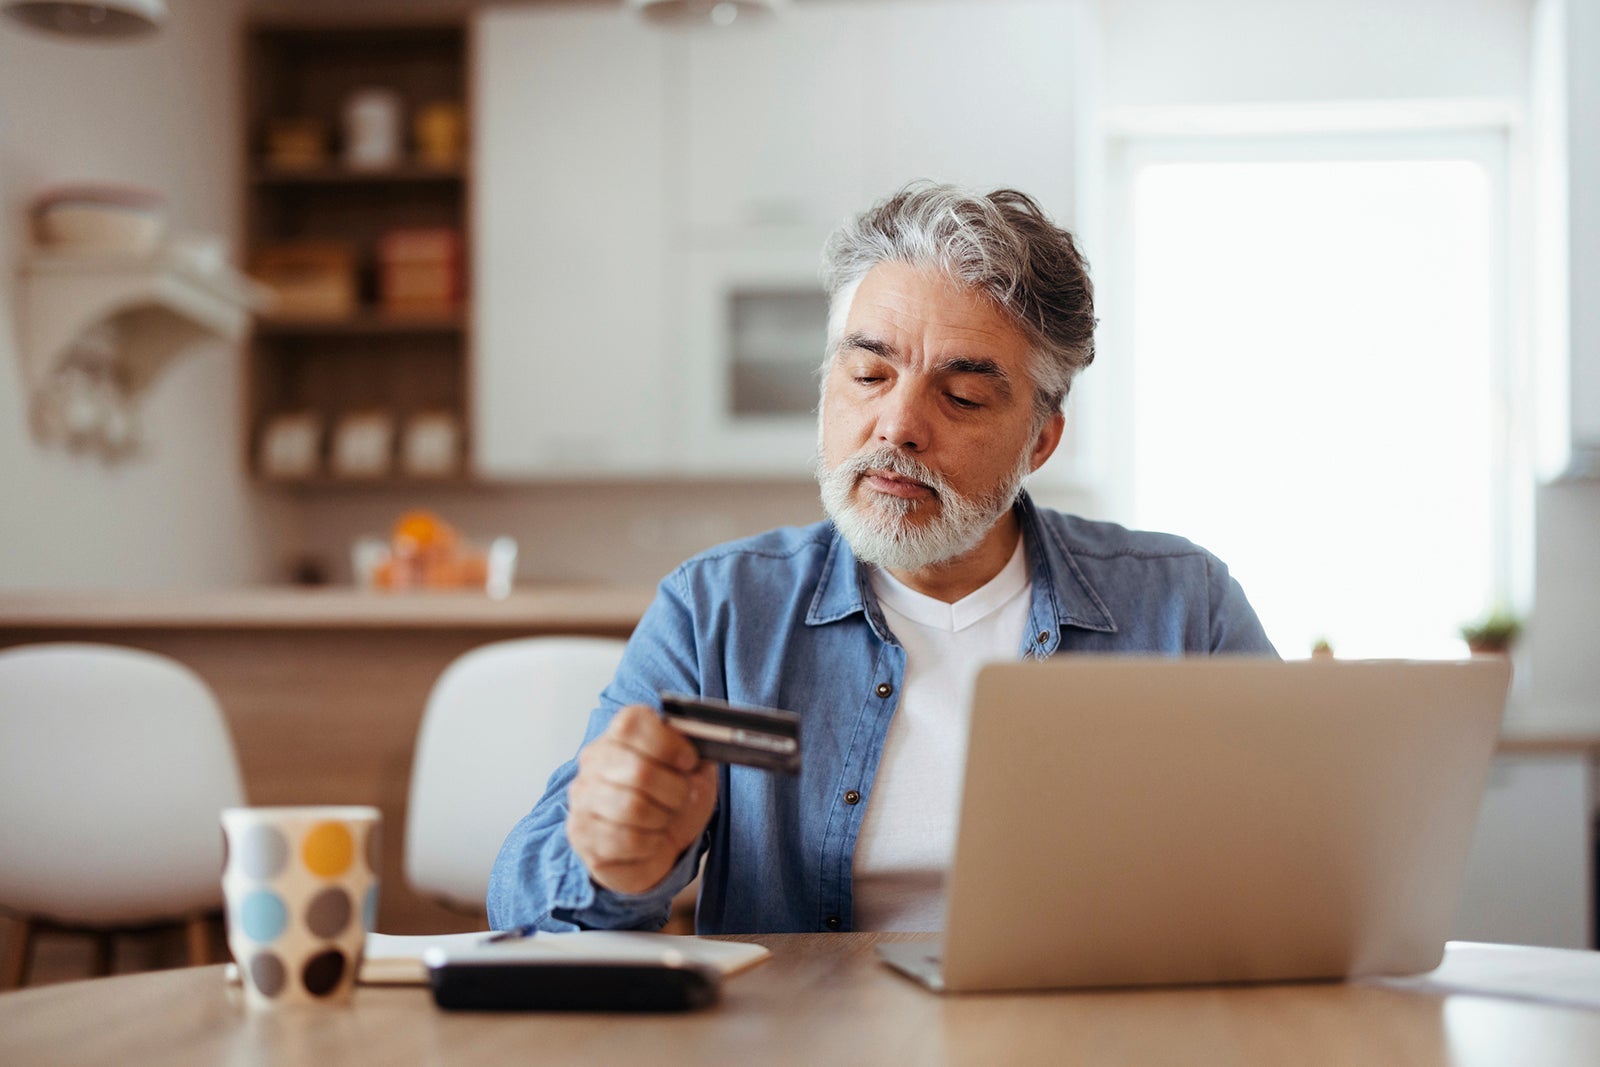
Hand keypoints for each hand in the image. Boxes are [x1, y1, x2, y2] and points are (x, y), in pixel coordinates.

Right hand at [565, 704, 717, 895]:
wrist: (659, 844)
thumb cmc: (673, 802)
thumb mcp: (695, 769)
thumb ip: (697, 749)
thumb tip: (702, 742)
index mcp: (620, 735)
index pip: (633, 723)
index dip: (668, 744)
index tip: (688, 761)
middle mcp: (595, 761)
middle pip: (639, 771)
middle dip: (675, 791)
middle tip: (682, 798)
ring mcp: (583, 796)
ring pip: (633, 808)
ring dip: (662, 819)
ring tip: (663, 819)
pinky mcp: (582, 833)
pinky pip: (626, 839)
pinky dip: (650, 843)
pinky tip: (649, 838)